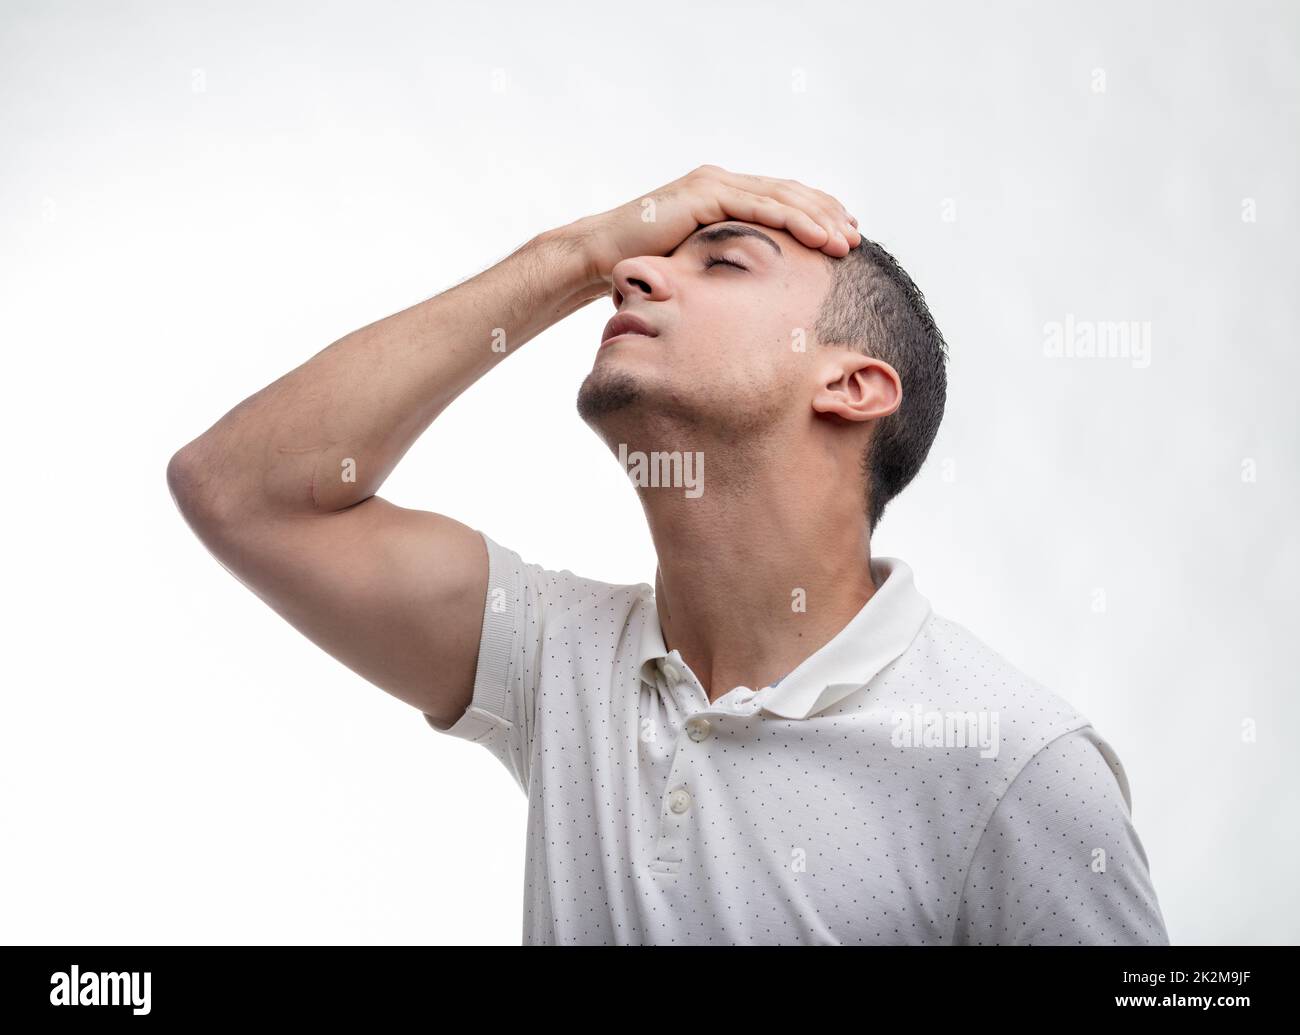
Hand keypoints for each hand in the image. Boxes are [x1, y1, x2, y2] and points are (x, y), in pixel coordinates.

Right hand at [570, 164, 861, 285]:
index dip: (816, 215)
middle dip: (827, 215)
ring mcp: (713, 184)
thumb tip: (747, 300)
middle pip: (789, 194)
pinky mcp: (705, 194)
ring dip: (819, 219)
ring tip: (848, 241)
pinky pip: (760, 206)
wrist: (600, 257)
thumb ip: (722, 266)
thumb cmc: (642, 268)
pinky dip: (794, 220)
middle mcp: (720, 182)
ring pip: (782, 197)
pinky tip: (821, 237)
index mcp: (721, 194)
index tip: (844, 236)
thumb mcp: (695, 267)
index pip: (780, 200)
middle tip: (857, 238)